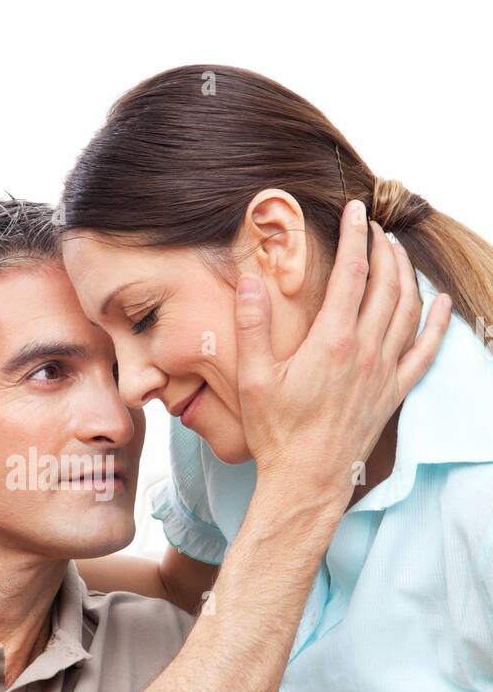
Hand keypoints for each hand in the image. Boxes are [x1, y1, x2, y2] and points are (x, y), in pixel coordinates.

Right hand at [234, 200, 450, 510]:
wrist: (306, 480)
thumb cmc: (276, 433)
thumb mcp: (253, 378)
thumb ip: (252, 325)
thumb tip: (251, 279)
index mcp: (331, 341)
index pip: (351, 273)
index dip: (355, 236)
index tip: (355, 211)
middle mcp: (365, 351)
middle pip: (386, 284)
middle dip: (383, 248)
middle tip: (375, 226)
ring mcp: (384, 372)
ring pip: (408, 310)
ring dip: (407, 275)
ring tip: (398, 252)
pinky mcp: (393, 393)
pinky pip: (426, 351)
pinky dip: (438, 323)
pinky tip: (441, 303)